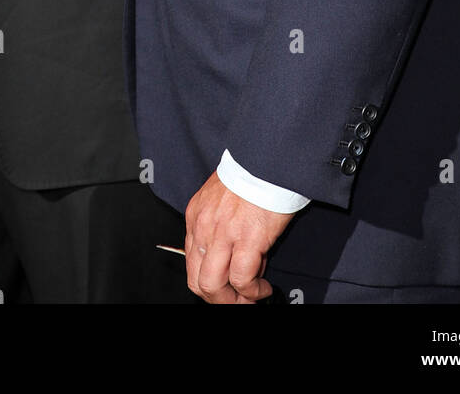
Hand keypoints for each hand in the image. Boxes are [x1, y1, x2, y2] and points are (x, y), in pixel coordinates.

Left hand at [184, 173, 291, 303]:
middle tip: (236, 300)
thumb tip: (238, 259)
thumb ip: (222, 227)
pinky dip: (252, 291)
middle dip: (217, 299)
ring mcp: (222, 234)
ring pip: (212, 285)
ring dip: (232, 301)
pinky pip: (242, 279)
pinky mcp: (246, 239)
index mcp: (196, 215)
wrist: (268, 159)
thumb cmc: (251, 174)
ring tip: (250, 298)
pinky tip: (262, 288)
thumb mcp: (222, 198)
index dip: (210, 281)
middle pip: (197, 281)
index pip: (191, 262)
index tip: (227, 287)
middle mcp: (203, 226)